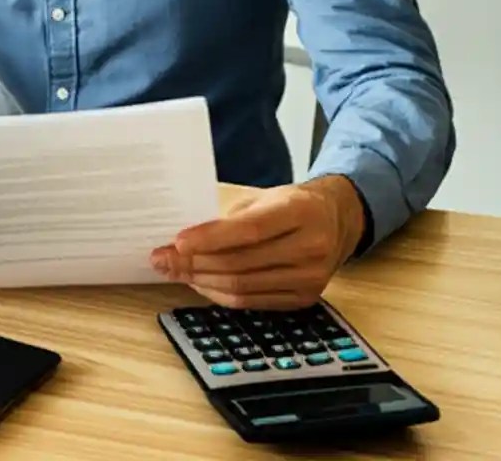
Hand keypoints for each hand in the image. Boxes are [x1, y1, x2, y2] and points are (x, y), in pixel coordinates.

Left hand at [149, 176, 365, 309]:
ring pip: (242, 287)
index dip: (209, 238)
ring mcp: (310, 278)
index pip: (249, 230)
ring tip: (175, 271)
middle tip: (163, 259)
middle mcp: (311, 247)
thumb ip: (230, 217)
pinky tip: (200, 283)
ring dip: (201, 281)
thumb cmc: (293, 205)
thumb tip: (183, 241)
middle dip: (194, 263)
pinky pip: (251, 302)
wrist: (337, 222)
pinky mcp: (304, 299)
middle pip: (240, 263)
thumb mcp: (265, 197)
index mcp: (301, 211)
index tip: (177, 242)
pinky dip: (219, 295)